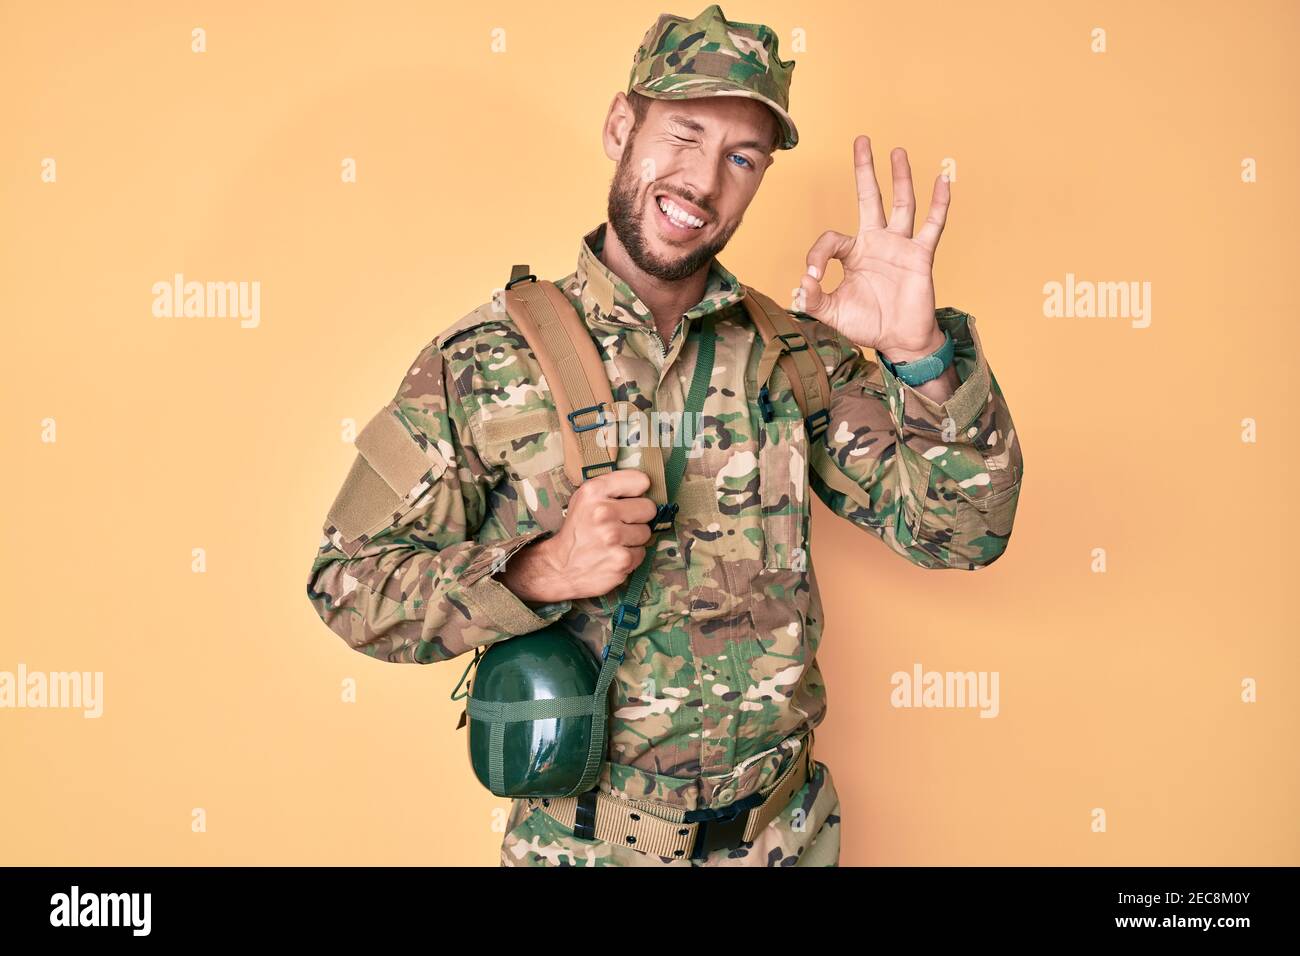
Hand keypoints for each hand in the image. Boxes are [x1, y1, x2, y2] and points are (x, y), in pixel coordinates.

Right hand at [497, 469, 656, 602]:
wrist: (561, 567)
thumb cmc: (578, 531)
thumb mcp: (585, 499)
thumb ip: (612, 488)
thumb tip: (648, 486)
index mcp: (594, 491)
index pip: (640, 480)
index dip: (636, 492)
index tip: (628, 499)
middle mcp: (603, 512)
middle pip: (648, 508)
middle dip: (638, 517)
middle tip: (620, 524)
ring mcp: (613, 537)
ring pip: (646, 532)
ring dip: (634, 538)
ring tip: (614, 541)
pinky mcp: (622, 559)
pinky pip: (642, 552)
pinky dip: (631, 556)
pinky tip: (614, 555)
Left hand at [797, 135, 949, 360]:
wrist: (898, 341)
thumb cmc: (867, 325)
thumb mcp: (831, 313)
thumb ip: (813, 299)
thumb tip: (798, 285)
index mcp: (854, 253)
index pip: (831, 239)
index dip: (816, 255)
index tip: (811, 277)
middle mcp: (877, 242)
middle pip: (870, 197)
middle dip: (865, 170)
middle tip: (861, 141)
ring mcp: (900, 246)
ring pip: (901, 204)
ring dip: (900, 177)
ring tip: (896, 151)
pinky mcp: (920, 255)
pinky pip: (933, 225)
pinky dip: (940, 203)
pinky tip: (943, 179)